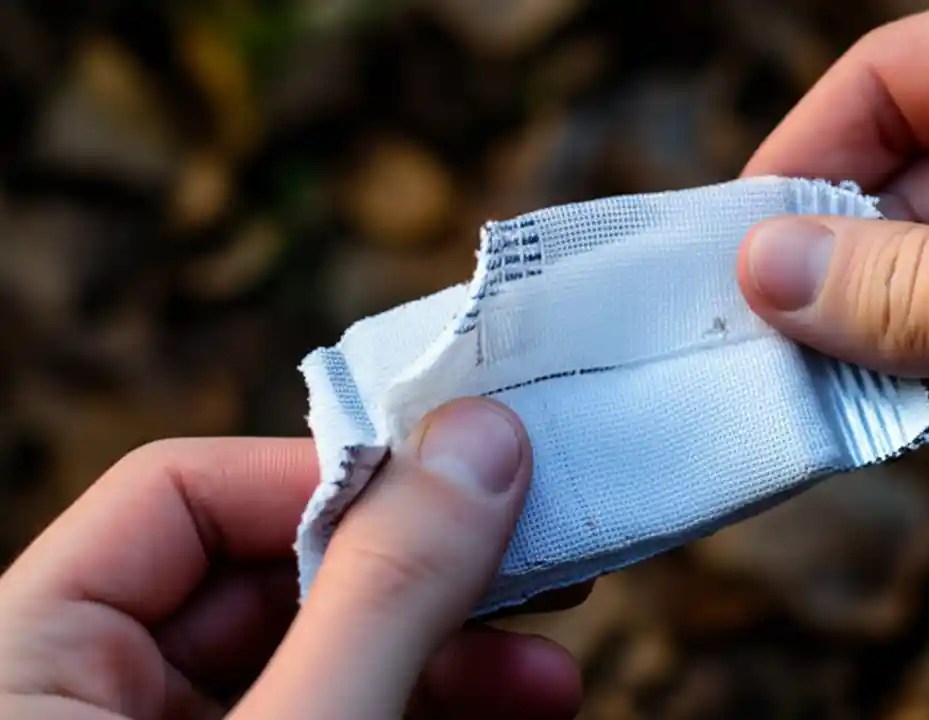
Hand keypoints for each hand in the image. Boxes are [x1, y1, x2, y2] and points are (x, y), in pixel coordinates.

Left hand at [0, 398, 581, 718]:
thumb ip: (380, 594)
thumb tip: (483, 437)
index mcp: (26, 661)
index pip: (175, 494)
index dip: (328, 474)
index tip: (461, 479)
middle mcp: (84, 700)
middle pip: (270, 574)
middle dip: (422, 573)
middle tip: (535, 554)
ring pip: (323, 656)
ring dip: (452, 651)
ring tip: (551, 668)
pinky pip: (343, 716)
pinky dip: (434, 706)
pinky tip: (519, 704)